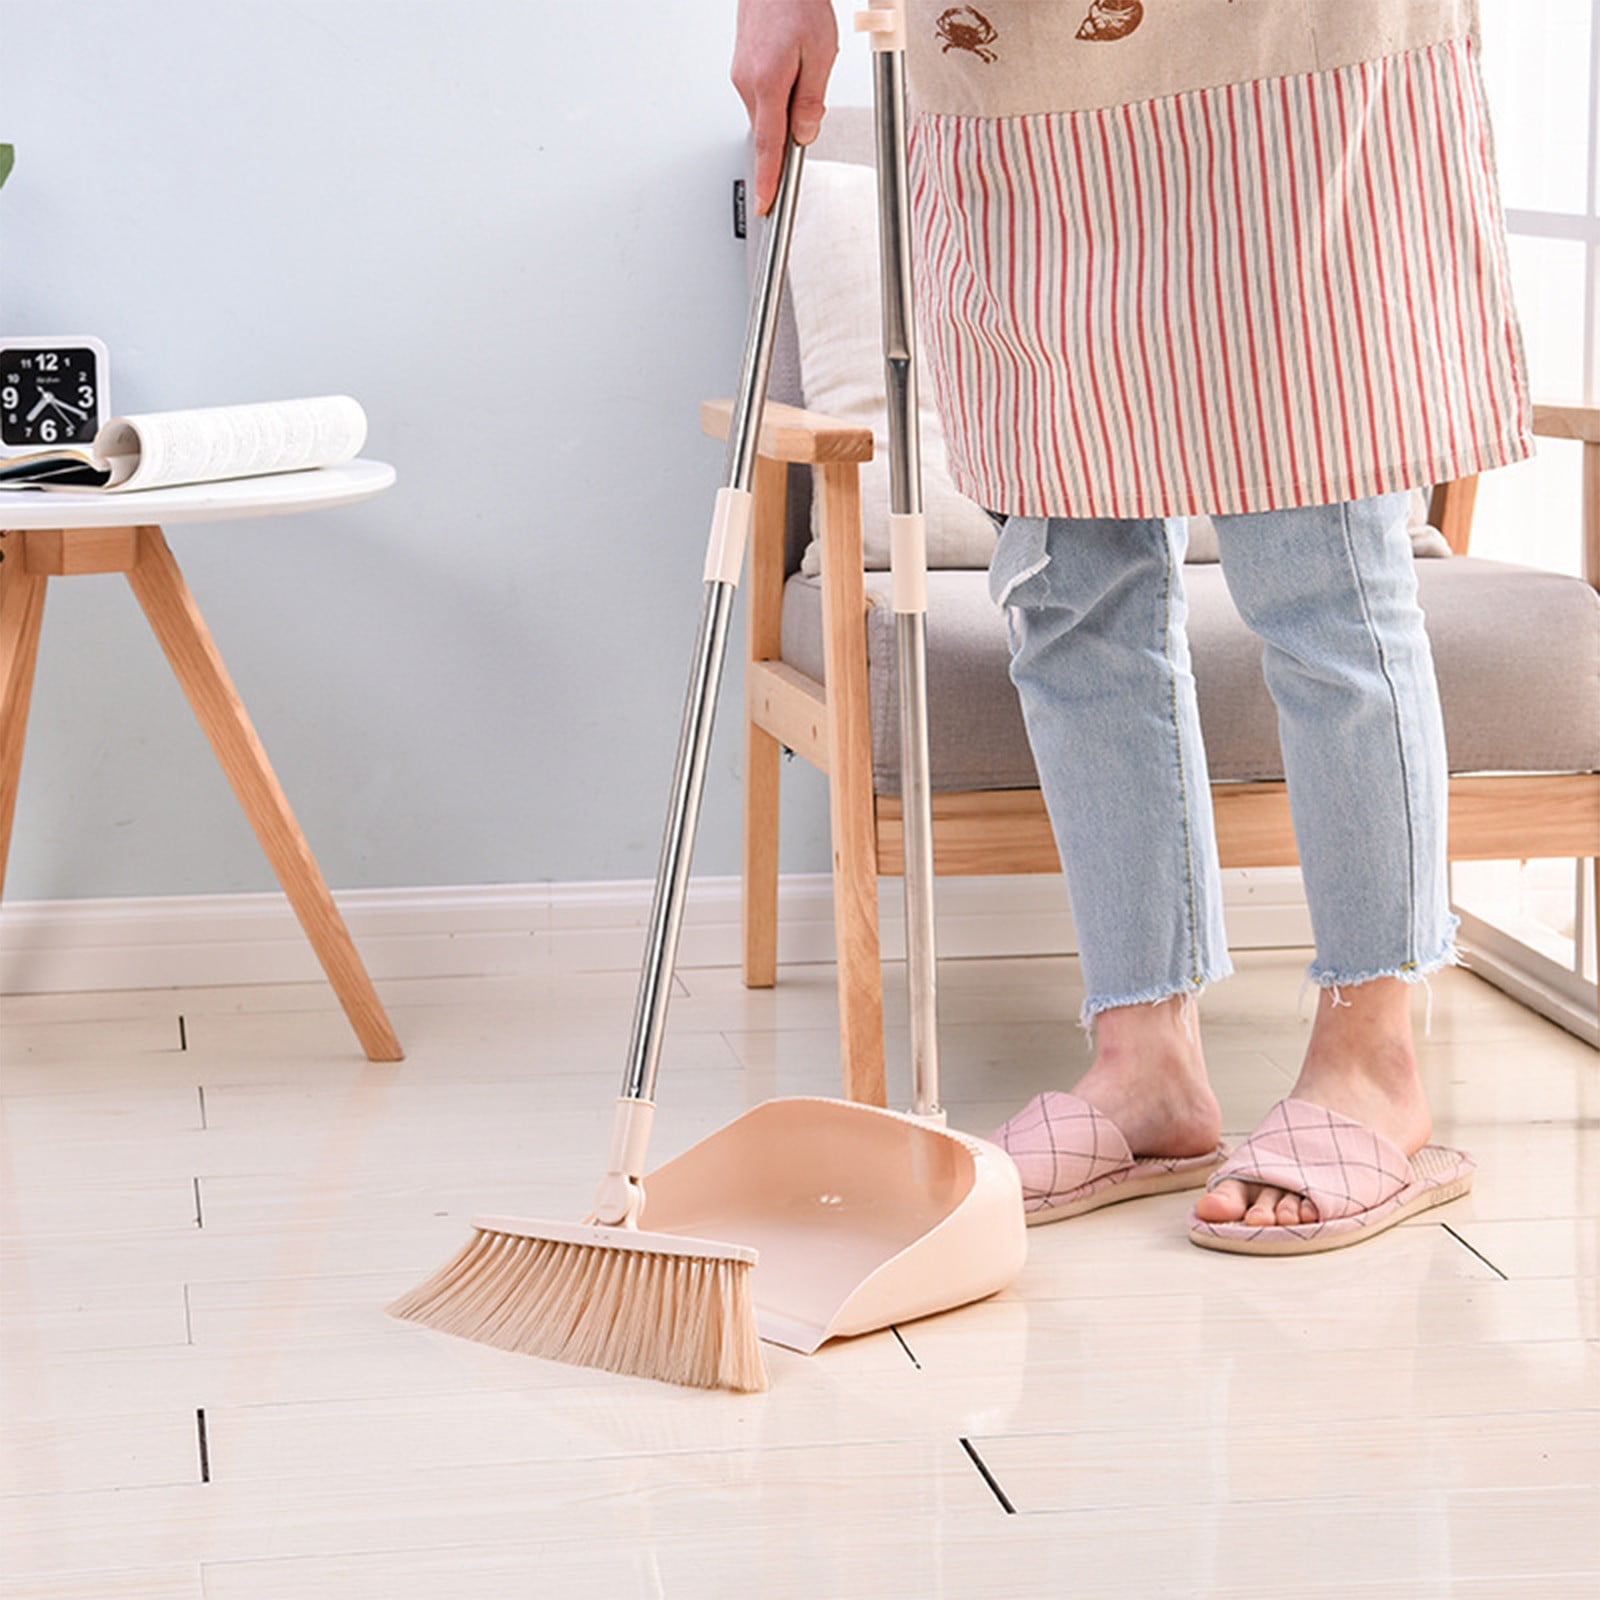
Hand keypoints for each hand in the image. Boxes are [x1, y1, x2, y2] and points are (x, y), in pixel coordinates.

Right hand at [732, 0, 838, 213]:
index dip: (769, 180)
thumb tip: (804, 135)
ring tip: (803, 67)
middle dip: (791, 129)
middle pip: (770, 130)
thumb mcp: (821, 52)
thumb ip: (811, 100)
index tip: (766, 204)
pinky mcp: (742, 69)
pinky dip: (779, 94)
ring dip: (787, 105)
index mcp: (768, 83)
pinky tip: (792, 67)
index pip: (768, 146)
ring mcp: (741, 76)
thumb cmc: (797, 3)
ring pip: (768, 113)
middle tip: (811, 98)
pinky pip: (763, 97)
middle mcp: (747, 83)